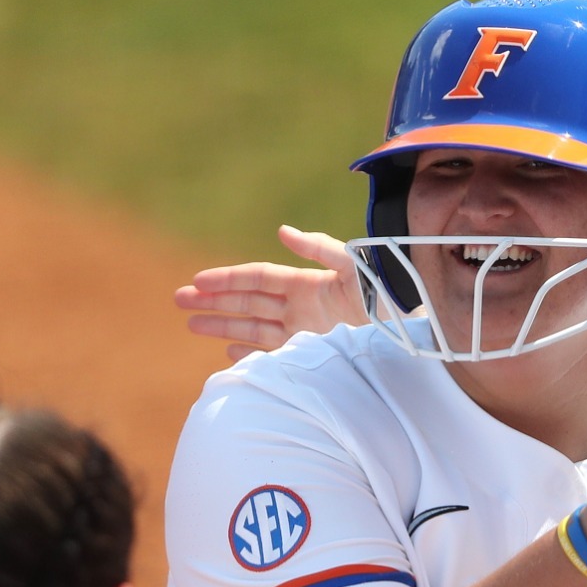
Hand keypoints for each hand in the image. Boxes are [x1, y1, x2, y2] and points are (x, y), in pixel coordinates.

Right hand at [174, 225, 368, 360]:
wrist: (408, 333)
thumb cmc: (385, 295)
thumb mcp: (354, 266)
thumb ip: (320, 248)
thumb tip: (283, 231)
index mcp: (307, 284)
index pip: (258, 279)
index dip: (228, 279)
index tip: (198, 281)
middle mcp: (300, 308)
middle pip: (247, 302)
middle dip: (214, 300)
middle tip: (178, 300)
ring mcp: (304, 333)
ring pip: (253, 328)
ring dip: (223, 326)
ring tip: (192, 324)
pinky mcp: (311, 356)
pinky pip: (273, 354)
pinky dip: (250, 353)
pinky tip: (229, 352)